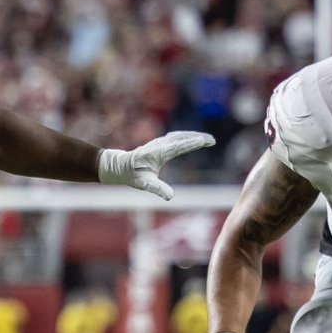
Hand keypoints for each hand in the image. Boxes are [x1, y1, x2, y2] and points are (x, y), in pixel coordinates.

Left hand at [97, 132, 214, 199]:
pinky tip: (189, 138)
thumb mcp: (144, 184)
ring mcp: (158, 143)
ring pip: (178, 136)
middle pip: (181, 138)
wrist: (119, 166)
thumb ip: (157, 188)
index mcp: (158, 153)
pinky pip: (174, 137)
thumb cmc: (132, 175)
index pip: (179, 146)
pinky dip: (184, 136)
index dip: (193, 143)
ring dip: (191, 136)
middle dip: (196, 137)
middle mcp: (159, 145)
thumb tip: (170, 197)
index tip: (207, 141)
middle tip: (211, 140)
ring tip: (205, 139)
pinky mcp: (157, 144)